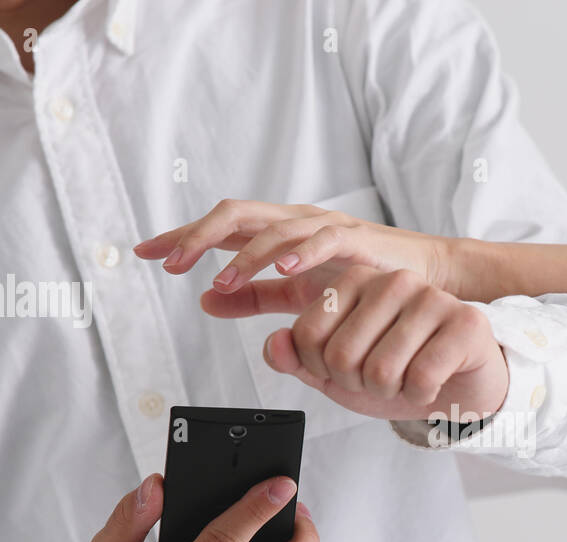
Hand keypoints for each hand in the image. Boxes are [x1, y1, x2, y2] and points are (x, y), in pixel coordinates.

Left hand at [133, 198, 458, 305]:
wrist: (422, 278)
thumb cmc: (359, 281)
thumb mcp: (296, 294)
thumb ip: (252, 296)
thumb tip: (205, 300)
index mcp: (277, 233)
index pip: (220, 228)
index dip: (181, 236)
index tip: (143, 250)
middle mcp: (295, 222)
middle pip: (236, 216)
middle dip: (198, 237)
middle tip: (169, 262)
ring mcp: (325, 227)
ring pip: (273, 229)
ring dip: (242, 256)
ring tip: (218, 280)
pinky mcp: (355, 240)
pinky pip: (322, 241)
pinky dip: (298, 254)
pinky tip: (279, 269)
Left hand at [264, 264, 509, 422]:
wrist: (460, 387)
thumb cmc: (400, 373)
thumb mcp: (337, 373)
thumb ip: (298, 358)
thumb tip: (273, 343)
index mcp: (354, 281)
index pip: (306, 335)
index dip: (324, 371)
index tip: (352, 368)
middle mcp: (392, 280)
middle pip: (341, 356)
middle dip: (361, 384)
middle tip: (386, 378)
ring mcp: (431, 297)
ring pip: (382, 370)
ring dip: (393, 392)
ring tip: (409, 378)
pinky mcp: (466, 321)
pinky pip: (421, 377)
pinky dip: (422, 395)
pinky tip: (435, 381)